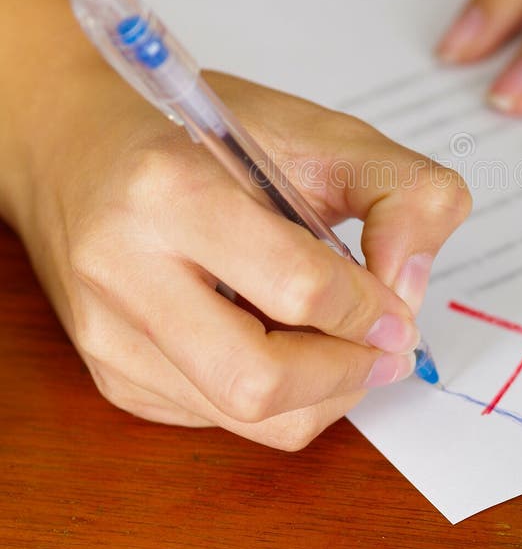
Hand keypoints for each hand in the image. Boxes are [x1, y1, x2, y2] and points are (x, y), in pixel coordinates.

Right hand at [2, 0, 469, 451]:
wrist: (81, 148)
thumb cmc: (201, 136)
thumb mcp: (313, 131)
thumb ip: (398, 186)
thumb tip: (414, 280)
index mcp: (172, 191)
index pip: (299, 287)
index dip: (372, 308)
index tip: (400, 306)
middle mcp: (123, 272)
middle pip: (262, 381)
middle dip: (349, 374)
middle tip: (385, 345)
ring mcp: (109, 334)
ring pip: (246, 416)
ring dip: (320, 391)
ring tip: (343, 342)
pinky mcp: (112, 373)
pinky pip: (219, 417)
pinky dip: (276, 394)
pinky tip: (282, 341)